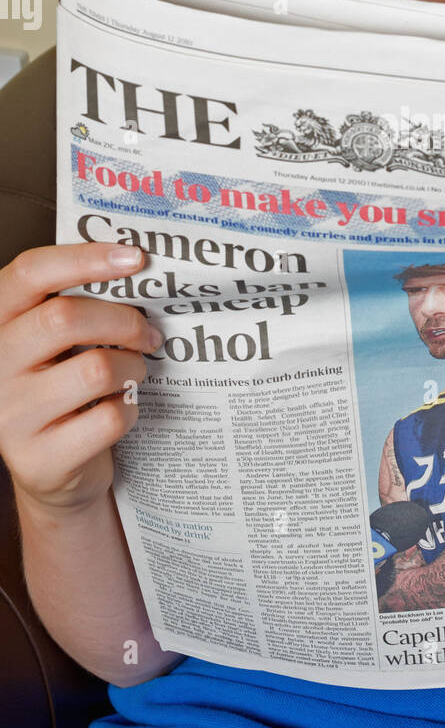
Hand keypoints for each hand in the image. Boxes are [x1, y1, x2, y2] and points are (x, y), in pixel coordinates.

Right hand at [0, 243, 160, 511]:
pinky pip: (108, 418)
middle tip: (149, 332)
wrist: (53, 470)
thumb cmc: (63, 388)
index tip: (136, 257)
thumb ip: (79, 305)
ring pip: (95, 370)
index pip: (30, 273)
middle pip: (64, 318)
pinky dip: (130, 409)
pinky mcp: (40, 459)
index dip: (85, 257)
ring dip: (132, 368)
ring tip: (133, 372)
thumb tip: (137, 267)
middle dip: (123, 320)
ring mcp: (11, 415)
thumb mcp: (57, 343)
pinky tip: (122, 408)